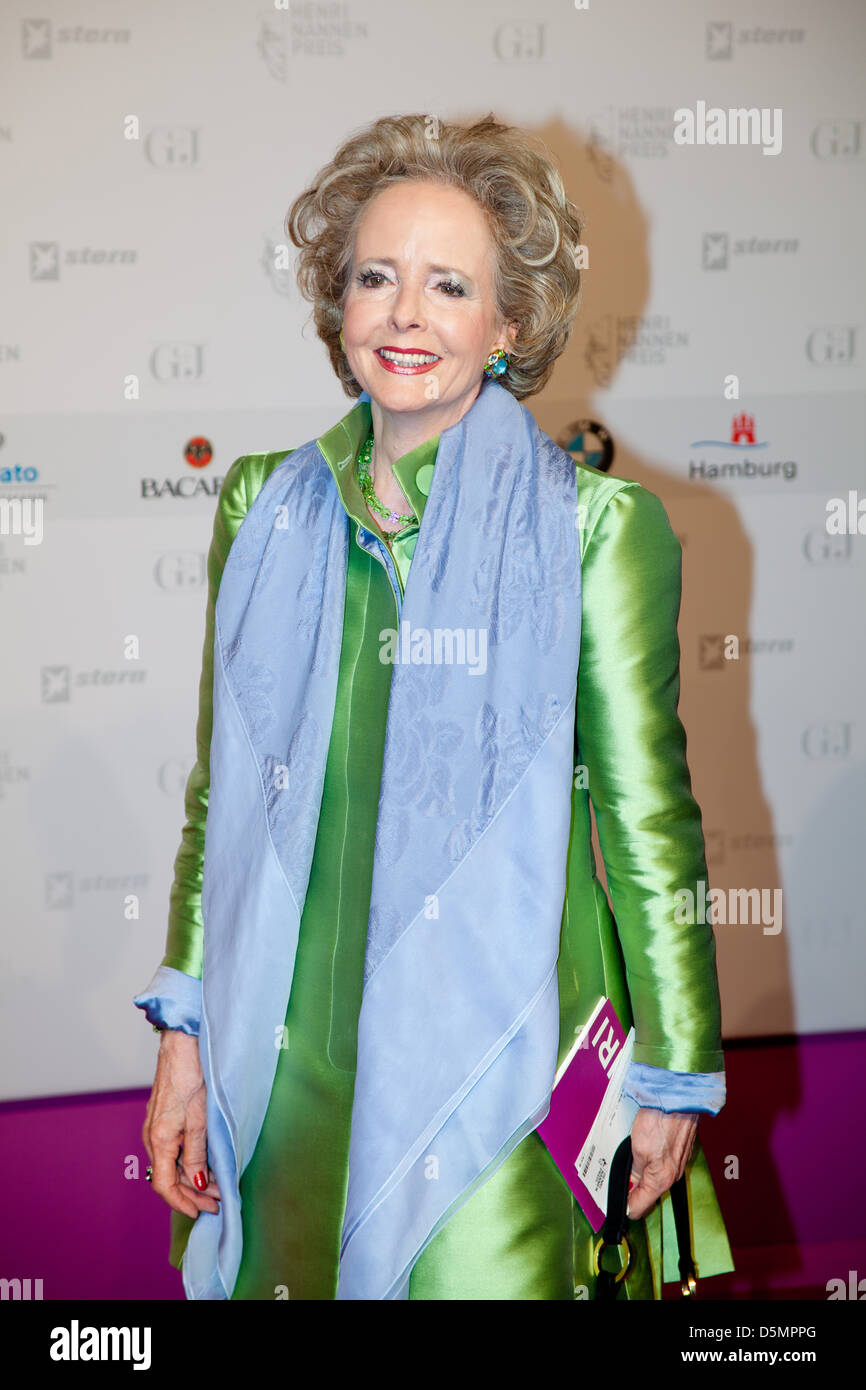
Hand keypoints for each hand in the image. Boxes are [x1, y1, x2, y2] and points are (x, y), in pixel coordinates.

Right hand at [142, 1029, 221, 1218]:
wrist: (182, 1045)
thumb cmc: (192, 1077)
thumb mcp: (200, 1120)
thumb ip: (196, 1155)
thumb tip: (195, 1185)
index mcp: (159, 1140)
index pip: (163, 1185)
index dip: (181, 1203)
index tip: (201, 1212)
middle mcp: (152, 1137)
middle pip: (167, 1177)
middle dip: (191, 1194)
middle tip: (217, 1201)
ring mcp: (156, 1128)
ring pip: (171, 1165)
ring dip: (191, 1179)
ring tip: (215, 1186)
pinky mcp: (162, 1119)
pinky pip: (172, 1151)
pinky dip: (188, 1163)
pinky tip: (204, 1164)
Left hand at [625, 1107, 697, 1219]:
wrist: (679, 1097)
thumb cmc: (661, 1119)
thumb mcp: (637, 1148)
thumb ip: (633, 1171)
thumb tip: (629, 1188)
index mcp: (661, 1179)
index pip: (639, 1207)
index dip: (624, 1206)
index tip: (614, 1204)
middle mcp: (673, 1174)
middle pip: (648, 1192)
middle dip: (632, 1187)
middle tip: (618, 1178)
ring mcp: (678, 1162)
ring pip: (654, 1176)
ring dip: (641, 1171)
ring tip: (627, 1159)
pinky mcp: (679, 1149)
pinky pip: (661, 1161)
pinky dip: (650, 1158)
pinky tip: (642, 1145)